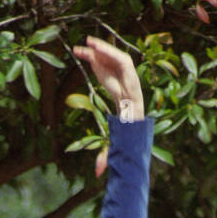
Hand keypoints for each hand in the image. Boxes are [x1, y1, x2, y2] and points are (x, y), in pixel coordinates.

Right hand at [73, 37, 144, 176]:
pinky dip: (96, 59)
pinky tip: (83, 54)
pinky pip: (108, 67)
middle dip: (106, 51)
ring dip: (99, 52)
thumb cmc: (127, 143)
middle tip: (89, 44)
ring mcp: (125, 82)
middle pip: (121, 62)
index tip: (97, 56)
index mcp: (132, 100)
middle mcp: (131, 88)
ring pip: (114, 61)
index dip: (112, 63)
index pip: (125, 76)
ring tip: (80, 46)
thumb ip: (107, 159)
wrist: (136, 138)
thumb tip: (97, 173)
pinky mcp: (118, 81)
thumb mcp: (116, 150)